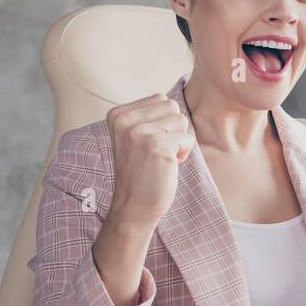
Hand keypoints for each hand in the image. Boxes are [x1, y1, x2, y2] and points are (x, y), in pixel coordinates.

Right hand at [105, 93, 194, 230]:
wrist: (133, 207)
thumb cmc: (141, 172)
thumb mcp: (135, 137)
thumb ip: (147, 116)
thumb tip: (173, 101)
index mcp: (117, 114)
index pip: (160, 98)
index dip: (163, 123)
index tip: (148, 145)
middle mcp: (125, 120)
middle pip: (172, 106)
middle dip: (173, 130)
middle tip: (157, 153)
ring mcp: (140, 132)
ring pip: (182, 120)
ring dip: (178, 142)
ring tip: (161, 159)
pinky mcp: (158, 146)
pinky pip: (188, 139)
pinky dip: (184, 154)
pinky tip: (167, 166)